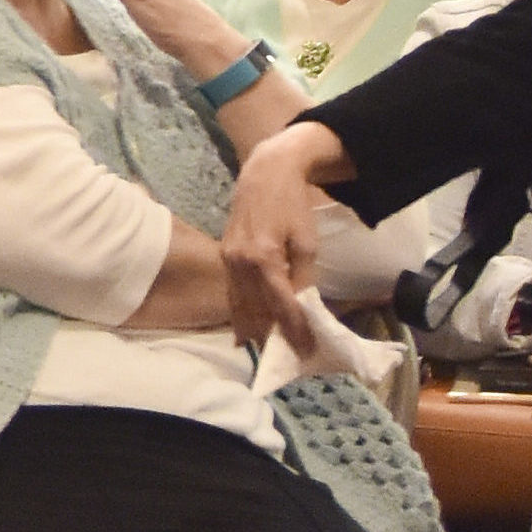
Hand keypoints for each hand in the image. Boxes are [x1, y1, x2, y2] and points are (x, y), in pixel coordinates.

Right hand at [225, 123, 353, 356]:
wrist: (264, 174)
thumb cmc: (292, 205)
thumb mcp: (307, 242)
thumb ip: (303, 277)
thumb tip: (304, 307)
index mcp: (264, 259)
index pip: (281, 305)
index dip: (294, 329)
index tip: (307, 349)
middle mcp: (240, 263)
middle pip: (255, 309)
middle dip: (273, 334)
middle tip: (289, 356)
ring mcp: (228, 259)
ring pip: (238, 303)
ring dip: (252, 327)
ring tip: (266, 349)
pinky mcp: (224, 255)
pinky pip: (232, 291)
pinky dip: (240, 311)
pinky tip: (245, 329)